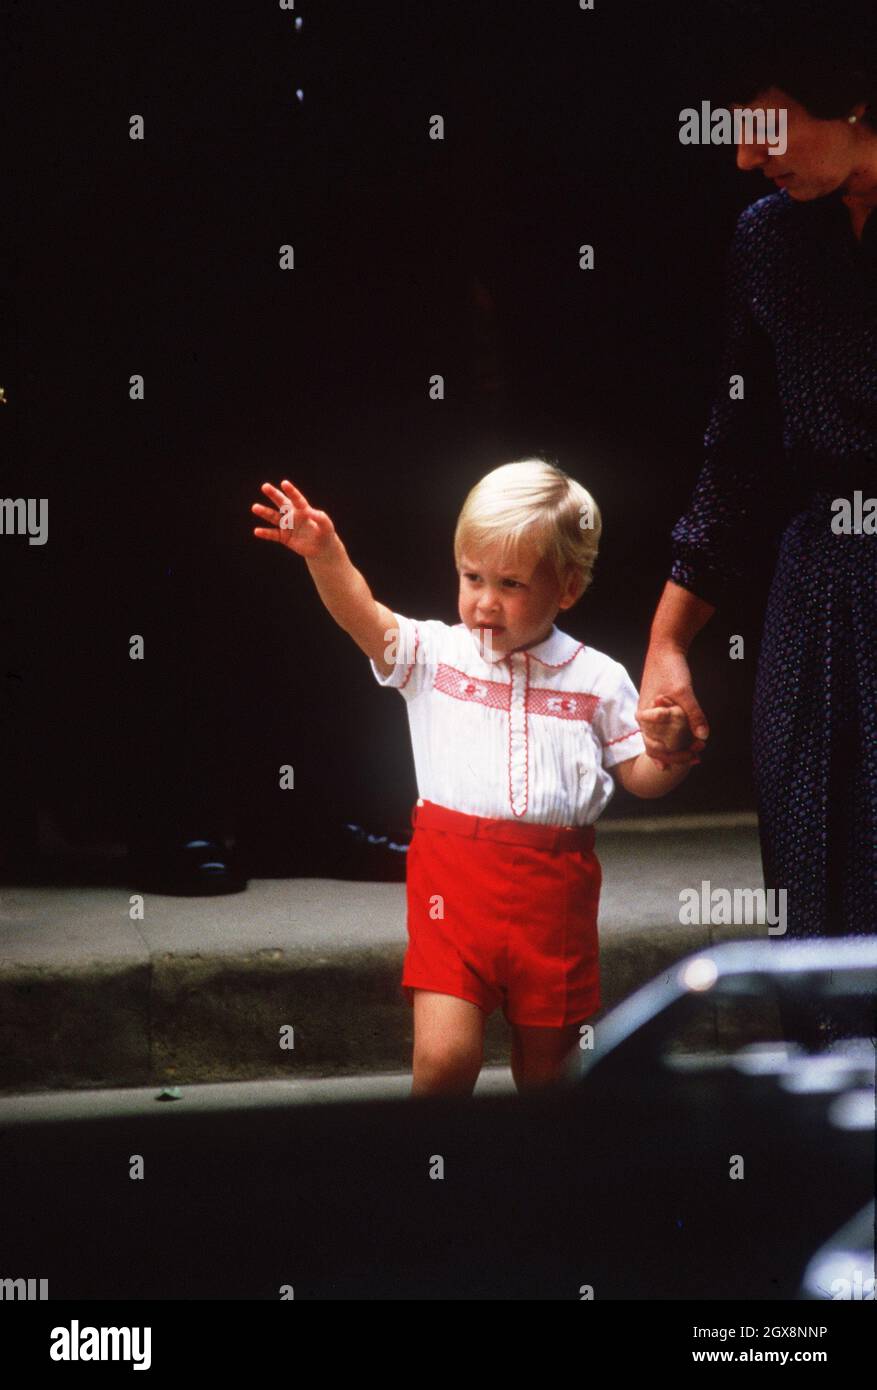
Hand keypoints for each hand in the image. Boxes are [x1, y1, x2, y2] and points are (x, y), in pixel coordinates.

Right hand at [251, 479, 335, 558]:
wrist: (321, 549)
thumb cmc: (326, 533)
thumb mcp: (326, 525)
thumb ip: (320, 518)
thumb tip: (312, 513)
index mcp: (304, 510)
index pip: (296, 499)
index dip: (291, 491)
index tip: (284, 483)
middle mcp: (293, 515)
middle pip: (282, 503)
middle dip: (274, 495)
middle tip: (265, 486)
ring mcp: (288, 526)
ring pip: (274, 517)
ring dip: (265, 512)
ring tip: (255, 507)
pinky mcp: (284, 537)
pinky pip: (273, 534)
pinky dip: (265, 533)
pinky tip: (257, 531)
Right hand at [638, 643, 708, 769]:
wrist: (665, 648)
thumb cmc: (670, 668)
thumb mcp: (683, 692)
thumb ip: (693, 714)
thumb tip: (704, 737)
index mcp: (645, 717)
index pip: (655, 748)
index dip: (675, 756)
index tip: (694, 755)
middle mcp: (644, 718)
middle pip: (656, 748)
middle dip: (677, 755)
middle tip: (698, 756)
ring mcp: (649, 713)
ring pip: (659, 740)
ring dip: (677, 748)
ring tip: (696, 751)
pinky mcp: (656, 708)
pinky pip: (662, 730)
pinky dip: (673, 739)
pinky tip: (686, 743)